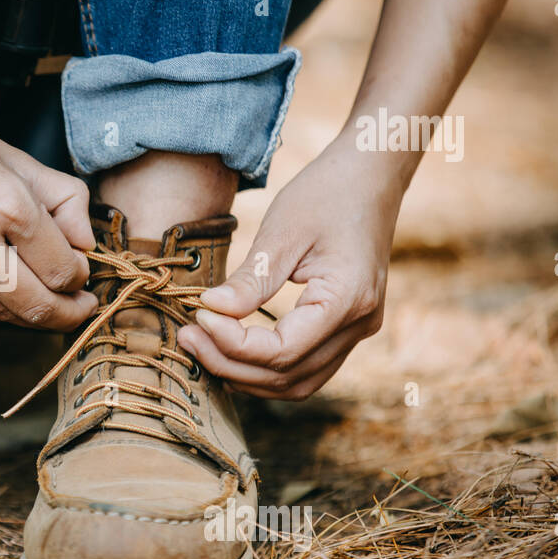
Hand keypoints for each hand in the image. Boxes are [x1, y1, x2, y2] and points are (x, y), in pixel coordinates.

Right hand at [0, 76, 98, 329]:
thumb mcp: (15, 159)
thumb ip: (63, 199)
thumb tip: (86, 243)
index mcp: (5, 204)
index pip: (62, 268)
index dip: (80, 275)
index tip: (83, 270)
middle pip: (37, 306)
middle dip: (68, 312)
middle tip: (81, 306)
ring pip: (3, 314)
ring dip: (32, 312)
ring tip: (47, 298)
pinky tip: (2, 283)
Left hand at [177, 141, 401, 398]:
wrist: (371, 175)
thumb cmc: (327, 193)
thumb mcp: (282, 231)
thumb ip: (250, 280)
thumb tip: (210, 311)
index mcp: (347, 301)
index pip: (281, 351)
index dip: (231, 344)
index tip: (198, 315)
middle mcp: (359, 325)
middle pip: (287, 377)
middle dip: (230, 365)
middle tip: (187, 336)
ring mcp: (358, 330)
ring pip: (297, 383)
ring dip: (246, 374)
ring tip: (201, 345)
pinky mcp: (347, 327)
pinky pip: (304, 366)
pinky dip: (266, 367)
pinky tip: (230, 347)